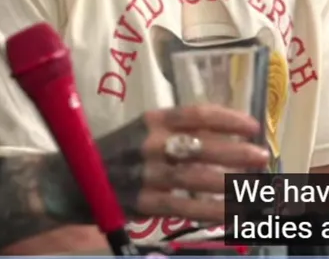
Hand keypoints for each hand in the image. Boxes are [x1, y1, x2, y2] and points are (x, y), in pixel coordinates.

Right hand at [98, 105, 270, 223]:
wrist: (66, 180)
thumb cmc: (114, 152)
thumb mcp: (142, 130)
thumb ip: (177, 130)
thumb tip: (226, 135)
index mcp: (152, 120)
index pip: (196, 114)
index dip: (229, 119)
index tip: (253, 126)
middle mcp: (149, 144)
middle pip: (201, 146)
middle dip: (236, 152)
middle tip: (262, 156)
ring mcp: (143, 175)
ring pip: (195, 179)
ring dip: (229, 182)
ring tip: (255, 186)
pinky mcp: (139, 202)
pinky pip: (181, 207)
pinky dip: (209, 210)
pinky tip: (232, 213)